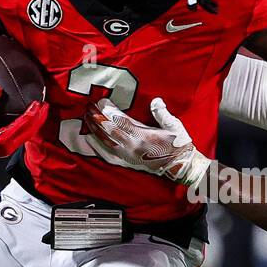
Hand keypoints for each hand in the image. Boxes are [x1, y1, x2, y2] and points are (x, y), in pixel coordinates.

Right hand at [0, 85, 46, 158]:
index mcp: (1, 141)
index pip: (22, 126)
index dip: (31, 115)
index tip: (37, 103)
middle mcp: (6, 147)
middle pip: (29, 132)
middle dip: (39, 119)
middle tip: (45, 105)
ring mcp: (7, 148)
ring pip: (27, 135)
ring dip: (35, 123)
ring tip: (42, 110)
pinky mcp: (5, 146)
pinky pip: (21, 135)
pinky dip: (28, 126)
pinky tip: (30, 116)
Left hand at [84, 97, 212, 185]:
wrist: (180, 165)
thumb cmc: (178, 145)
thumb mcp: (174, 125)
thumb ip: (162, 113)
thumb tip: (155, 100)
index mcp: (143, 136)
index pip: (120, 121)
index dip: (109, 111)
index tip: (101, 101)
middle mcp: (132, 146)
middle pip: (109, 130)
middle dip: (97, 118)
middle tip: (88, 107)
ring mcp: (128, 155)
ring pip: (105, 141)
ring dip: (95, 130)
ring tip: (86, 119)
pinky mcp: (127, 162)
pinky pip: (108, 155)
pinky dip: (97, 147)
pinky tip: (90, 140)